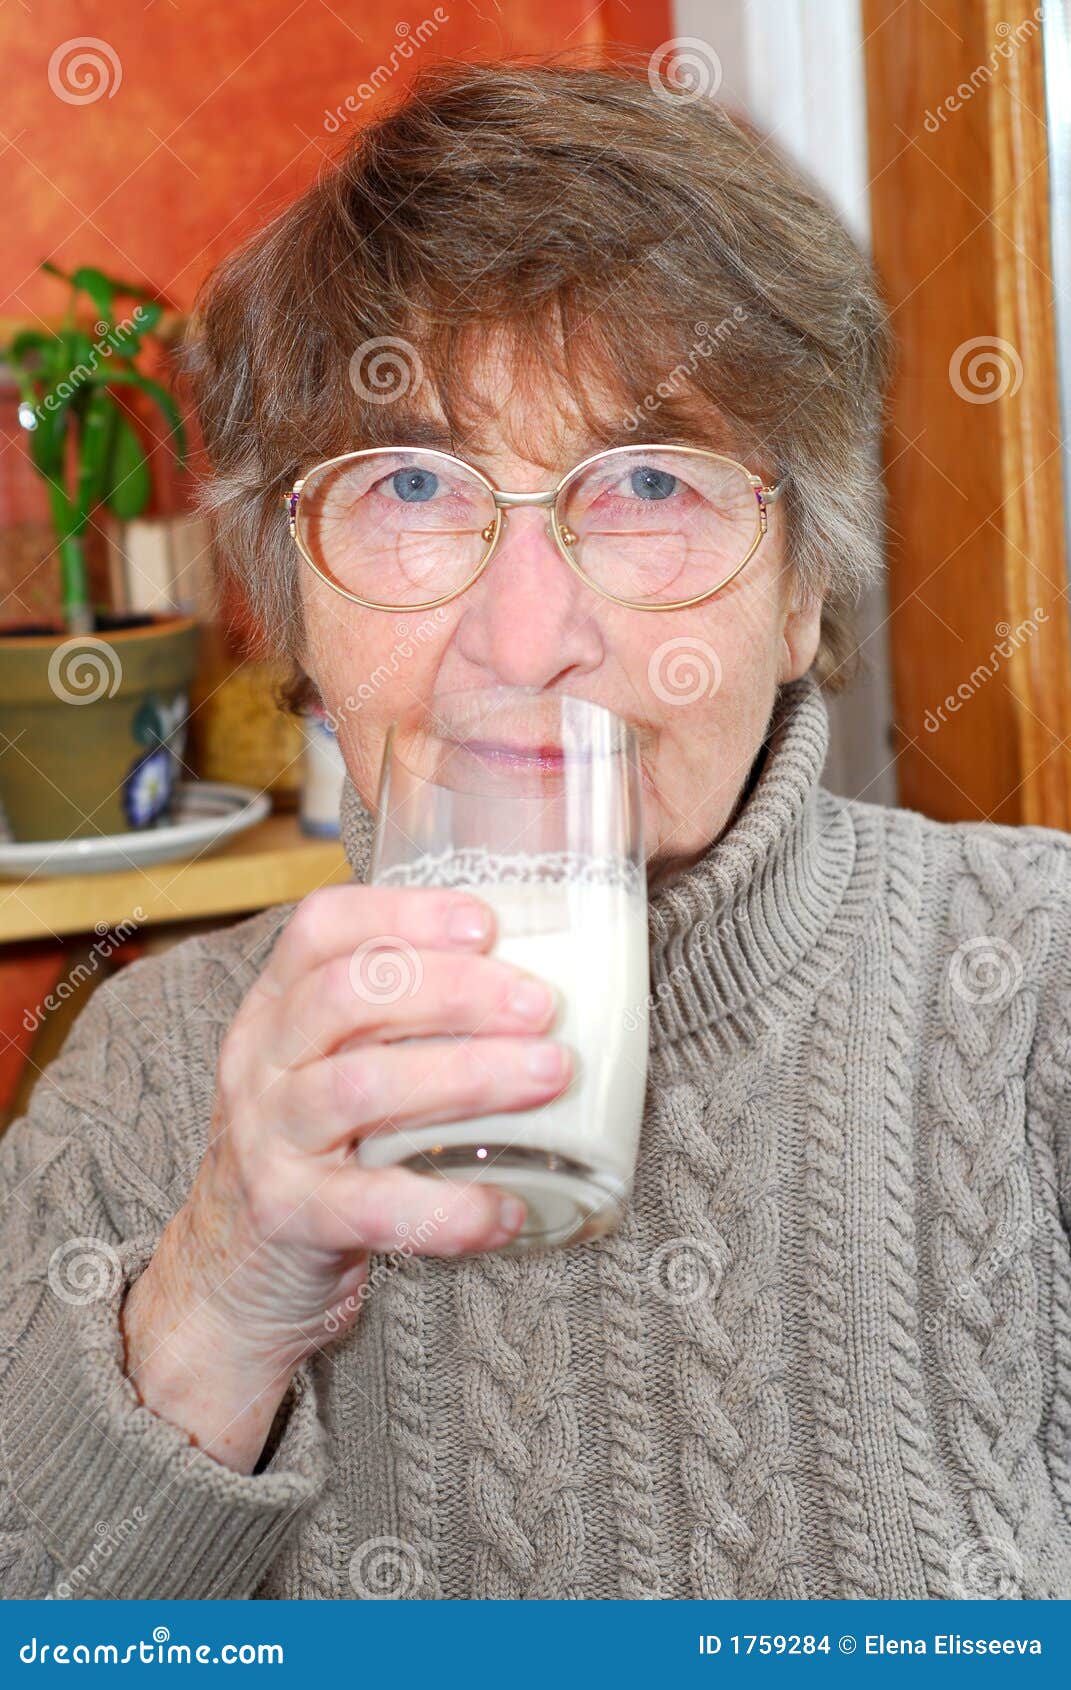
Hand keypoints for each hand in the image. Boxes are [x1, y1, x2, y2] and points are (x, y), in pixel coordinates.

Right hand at [121, 883, 570, 1470]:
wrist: (231, 1270)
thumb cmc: (315, 1146)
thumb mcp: (330, 1063)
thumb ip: (399, 1021)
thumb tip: (535, 983)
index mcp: (275, 1006)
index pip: (322, 928)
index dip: (403, 913)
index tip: (485, 922)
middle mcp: (260, 1061)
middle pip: (346, 995)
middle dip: (454, 990)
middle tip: (540, 1004)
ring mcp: (267, 1139)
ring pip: (361, 1086)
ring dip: (466, 1075)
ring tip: (548, 1074)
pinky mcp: (288, 1217)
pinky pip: (371, 1207)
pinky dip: (447, 1207)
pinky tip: (507, 1210)